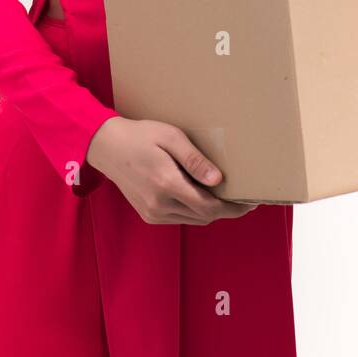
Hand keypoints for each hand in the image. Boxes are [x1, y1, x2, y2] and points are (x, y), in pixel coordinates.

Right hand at [86, 117, 258, 224]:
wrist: (107, 147)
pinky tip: (202, 197)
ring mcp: (153, 212)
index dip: (233, 208)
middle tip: (244, 200)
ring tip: (227, 198)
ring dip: (212, 212)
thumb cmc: (141, 136)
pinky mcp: (149, 215)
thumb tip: (218, 180)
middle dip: (227, 211)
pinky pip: (180, 218)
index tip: (250, 202)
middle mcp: (159, 204)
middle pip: (204, 217)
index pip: (209, 207)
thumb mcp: (171, 138)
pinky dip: (195, 211)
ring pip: (194, 220)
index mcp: (167, 184)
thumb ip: (195, 160)